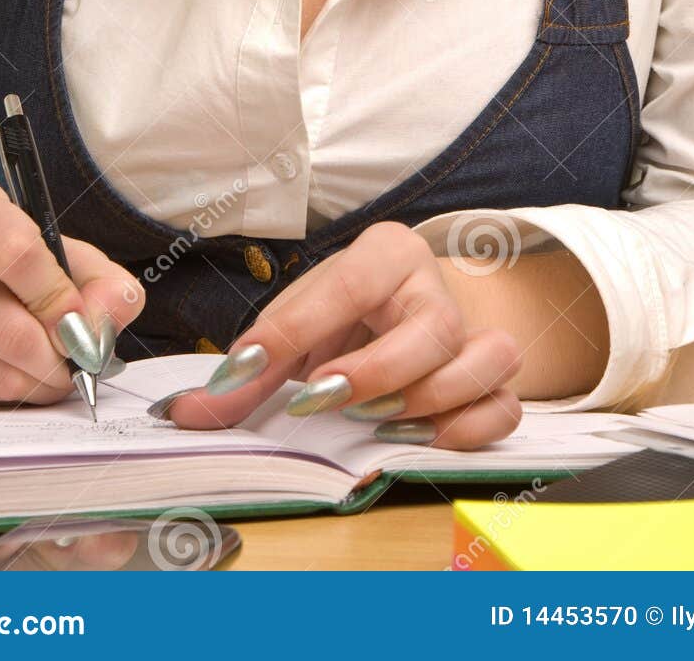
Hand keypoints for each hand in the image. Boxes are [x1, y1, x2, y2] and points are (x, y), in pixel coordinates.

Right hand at [0, 172, 143, 404]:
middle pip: (5, 325)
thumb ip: (102, 278)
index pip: (16, 253)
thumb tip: (116, 310)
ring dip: (35, 382)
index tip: (81, 323)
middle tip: (77, 362)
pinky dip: (4, 393)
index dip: (58, 299)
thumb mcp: (62, 249)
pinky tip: (15, 372)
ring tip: (53, 370)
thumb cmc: (9, 256)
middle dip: (54, 356)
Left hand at [160, 221, 522, 448]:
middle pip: (435, 328)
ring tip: (374, 420)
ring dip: (428, 400)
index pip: (351, 282)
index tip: (252, 368)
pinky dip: (468, 428)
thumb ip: (250, 368)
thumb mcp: (299, 323)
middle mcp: (437, 288)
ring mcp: (474, 333)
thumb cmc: (348, 314)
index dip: (299, 329)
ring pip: (484, 360)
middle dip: (377, 373)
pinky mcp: (494, 379)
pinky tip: (419, 439)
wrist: (405, 309)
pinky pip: (504, 405)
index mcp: (387, 254)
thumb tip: (188, 414)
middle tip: (322, 398)